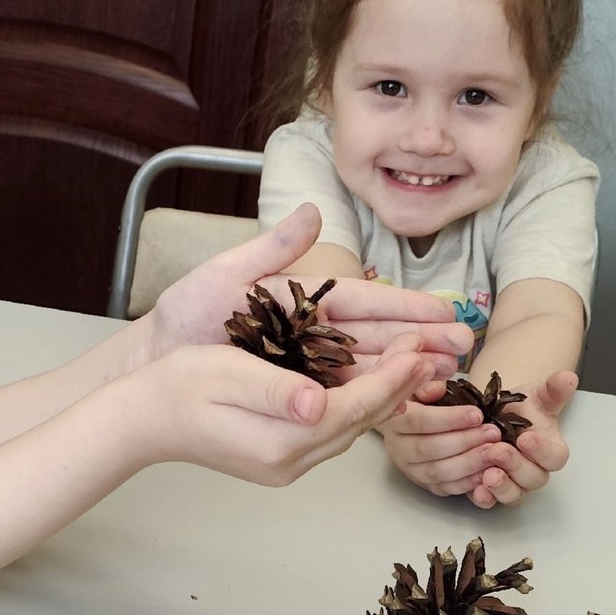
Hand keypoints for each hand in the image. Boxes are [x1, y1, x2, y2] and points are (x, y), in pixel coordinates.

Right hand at [119, 332, 442, 485]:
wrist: (144, 419)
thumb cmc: (178, 386)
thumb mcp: (223, 374)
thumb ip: (274, 389)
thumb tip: (316, 401)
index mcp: (280, 442)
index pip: (351, 409)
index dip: (390, 379)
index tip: (417, 348)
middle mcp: (290, 462)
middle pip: (359, 424)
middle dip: (398, 387)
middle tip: (430, 349)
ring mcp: (286, 465)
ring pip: (350, 430)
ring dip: (384, 397)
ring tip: (413, 362)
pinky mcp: (281, 458)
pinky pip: (334, 432)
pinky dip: (359, 406)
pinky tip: (373, 384)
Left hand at [141, 204, 473, 378]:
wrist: (153, 362)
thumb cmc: (185, 315)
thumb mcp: (224, 275)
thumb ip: (269, 249)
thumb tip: (311, 213)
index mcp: (304, 298)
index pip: (365, 301)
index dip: (404, 306)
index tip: (442, 309)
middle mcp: (313, 332)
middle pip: (377, 337)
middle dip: (421, 340)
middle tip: (462, 345)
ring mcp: (306, 366)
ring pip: (367, 369)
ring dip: (407, 371)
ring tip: (445, 372)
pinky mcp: (296, 395)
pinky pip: (341, 398)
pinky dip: (373, 399)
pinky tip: (404, 401)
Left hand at [380, 371, 577, 505]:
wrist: (495, 414)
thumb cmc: (521, 407)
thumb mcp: (537, 395)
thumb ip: (553, 389)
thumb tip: (569, 378)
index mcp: (551, 450)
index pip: (554, 457)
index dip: (542, 450)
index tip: (526, 438)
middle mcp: (535, 471)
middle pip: (532, 478)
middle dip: (515, 466)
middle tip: (496, 451)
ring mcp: (514, 483)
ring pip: (513, 494)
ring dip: (501, 487)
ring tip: (487, 475)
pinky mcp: (491, 490)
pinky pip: (490, 500)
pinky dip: (484, 497)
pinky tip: (475, 491)